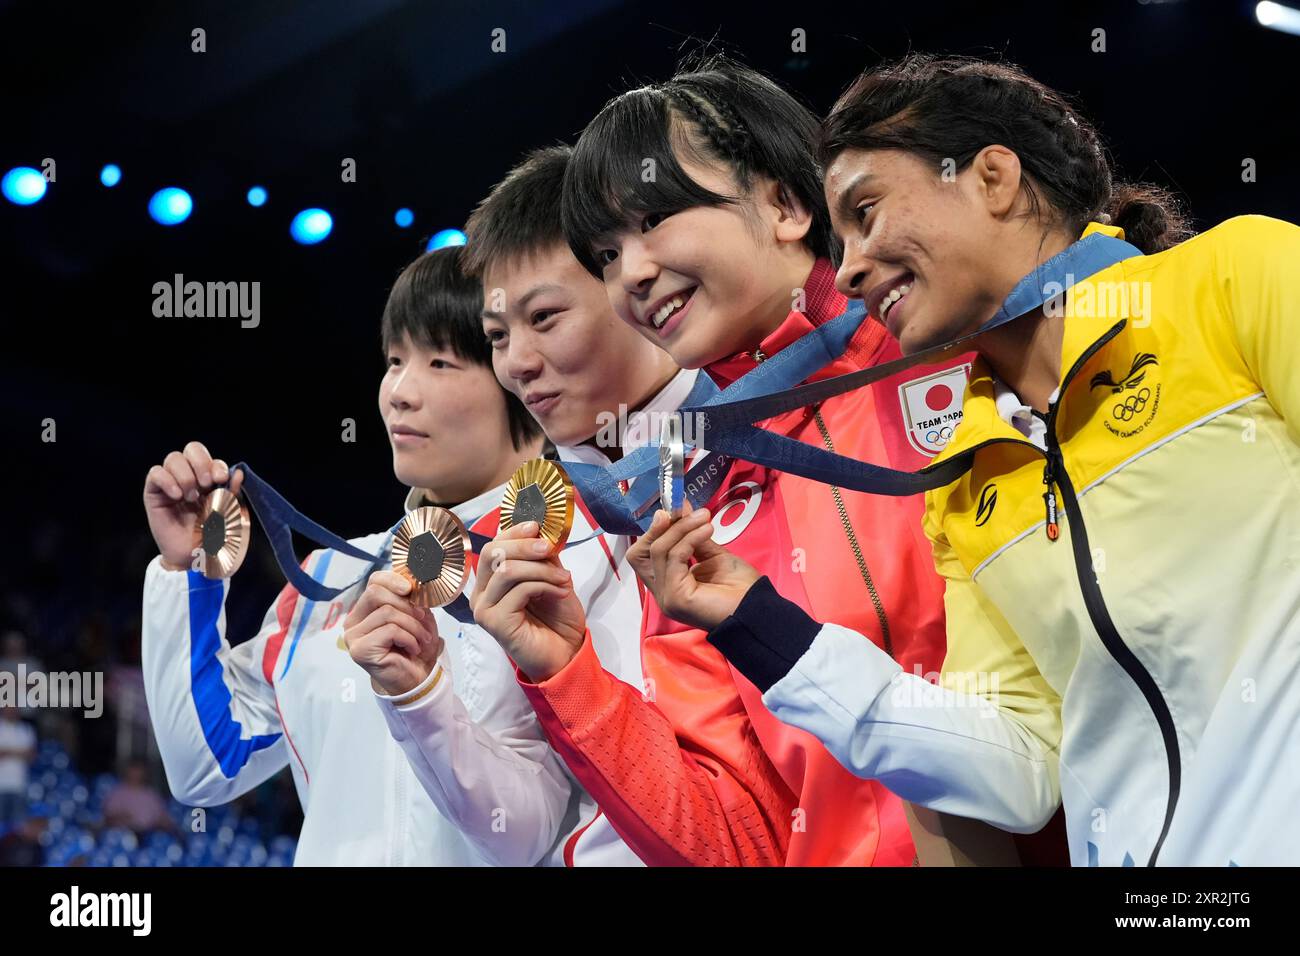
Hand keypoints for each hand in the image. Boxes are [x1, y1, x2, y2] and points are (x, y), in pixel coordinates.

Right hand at [143, 441, 244, 570]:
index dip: (215, 464)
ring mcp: (171, 484)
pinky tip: (177, 496)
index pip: (209, 458)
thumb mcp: (227, 514)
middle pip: (191, 449)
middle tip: (206, 484)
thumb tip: (239, 473)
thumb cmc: (212, 537)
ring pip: (173, 458)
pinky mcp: (154, 494)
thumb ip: (232, 493)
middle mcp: (189, 477)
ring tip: (191, 497)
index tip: (221, 480)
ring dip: (185, 475)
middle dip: (201, 463)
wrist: (194, 558)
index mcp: (208, 480)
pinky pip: (155, 473)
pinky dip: (167, 480)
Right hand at [343, 571, 443, 695]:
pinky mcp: (360, 650)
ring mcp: (353, 637)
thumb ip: (409, 599)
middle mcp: (353, 622)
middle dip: (406, 604)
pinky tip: (413, 649)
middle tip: (423, 619)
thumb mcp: (416, 616)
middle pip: (376, 593)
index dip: (393, 580)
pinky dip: (409, 638)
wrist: (418, 679)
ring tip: (422, 639)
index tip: (412, 589)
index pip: (373, 582)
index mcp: (365, 610)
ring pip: (386, 612)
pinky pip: (390, 630)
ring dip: (412, 625)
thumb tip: (408, 584)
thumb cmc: (416, 647)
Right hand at [470, 521, 585, 681]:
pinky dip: (544, 585)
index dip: (513, 532)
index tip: (536, 526)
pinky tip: (560, 592)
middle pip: (492, 553)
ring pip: (507, 571)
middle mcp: (481, 595)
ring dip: (541, 570)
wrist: (567, 654)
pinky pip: (519, 590)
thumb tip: (540, 531)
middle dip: (524, 545)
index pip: (493, 546)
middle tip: (549, 548)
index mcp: (490, 582)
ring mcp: (484, 610)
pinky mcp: (495, 622)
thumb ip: (542, 557)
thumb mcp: (552, 578)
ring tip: (564, 579)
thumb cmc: (557, 619)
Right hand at [629, 499, 760, 630]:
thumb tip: (681, 507)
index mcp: (668, 583)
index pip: (644, 554)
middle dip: (658, 527)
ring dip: (682, 528)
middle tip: (680, 509)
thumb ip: (693, 536)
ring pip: (660, 550)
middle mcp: (662, 591)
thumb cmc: (738, 587)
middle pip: (640, 553)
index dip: (656, 529)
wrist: (756, 609)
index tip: (678, 507)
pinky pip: (675, 557)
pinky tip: (706, 529)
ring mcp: (666, 596)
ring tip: (704, 518)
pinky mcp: (675, 597)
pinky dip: (689, 538)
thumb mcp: (712, 554)